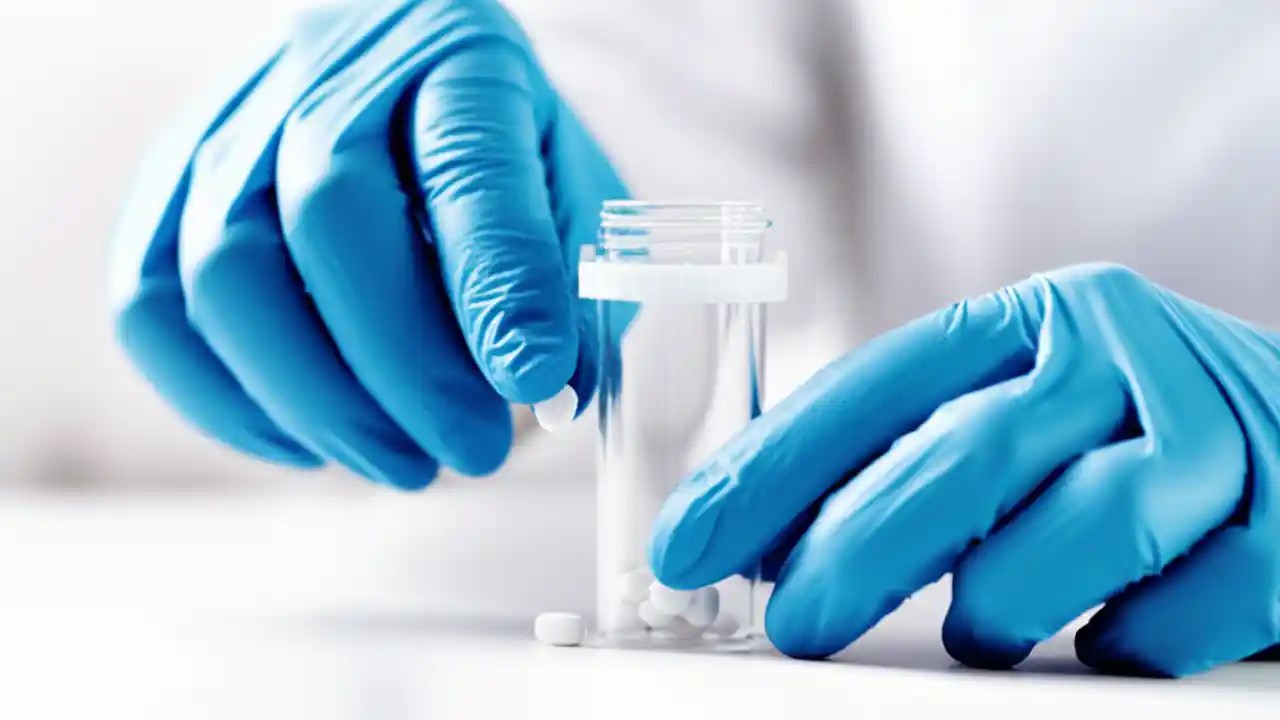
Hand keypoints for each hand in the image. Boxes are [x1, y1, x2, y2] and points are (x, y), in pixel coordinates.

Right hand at [110, 0, 623, 488]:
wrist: (408, 103)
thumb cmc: (506, 166)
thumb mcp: (574, 202)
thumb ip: (570, 289)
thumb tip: (544, 393)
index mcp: (456, 55)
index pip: (466, 162)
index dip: (496, 282)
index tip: (531, 382)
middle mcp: (331, 72)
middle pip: (326, 216)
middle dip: (403, 365)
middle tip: (470, 450)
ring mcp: (230, 127)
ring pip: (224, 272)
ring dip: (316, 402)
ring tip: (404, 463)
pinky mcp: (165, 189)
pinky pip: (150, 307)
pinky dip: (223, 401)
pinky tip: (309, 442)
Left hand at [650, 263, 1279, 676]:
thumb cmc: (1130, 439)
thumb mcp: (1024, 413)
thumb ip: (915, 459)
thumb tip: (777, 547)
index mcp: (1037, 319)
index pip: (880, 384)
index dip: (774, 466)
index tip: (690, 539)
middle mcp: (1124, 353)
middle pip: (968, 452)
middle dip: (860, 549)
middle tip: (795, 624)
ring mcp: (1220, 430)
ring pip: (1083, 527)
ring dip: (1003, 603)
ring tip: (976, 634)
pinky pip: (1184, 610)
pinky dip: (1127, 640)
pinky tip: (1108, 635)